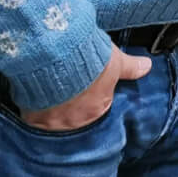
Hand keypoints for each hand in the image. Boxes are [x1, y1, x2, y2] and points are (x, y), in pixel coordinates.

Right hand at [21, 47, 148, 131]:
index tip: (88, 87)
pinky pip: (32, 116)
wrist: (55, 56)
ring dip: (53, 107)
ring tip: (51, 90)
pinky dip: (33, 107)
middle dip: (72, 103)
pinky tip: (34, 93)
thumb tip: (147, 66)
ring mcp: (50, 121)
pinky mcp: (30, 116)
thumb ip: (130, 67)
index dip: (93, 96)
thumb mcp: (115, 61)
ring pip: (52, 119)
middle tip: (69, 87)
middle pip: (74, 116)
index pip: (98, 109)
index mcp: (97, 110)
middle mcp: (74, 121)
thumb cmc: (89, 59)